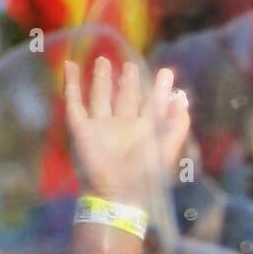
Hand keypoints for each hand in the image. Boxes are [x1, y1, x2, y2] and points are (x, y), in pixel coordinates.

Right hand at [64, 58, 190, 207]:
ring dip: (101, 79)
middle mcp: (123, 126)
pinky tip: (70, 66)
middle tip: (131, 64)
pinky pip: (74, 103)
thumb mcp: (167, 149)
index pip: (153, 105)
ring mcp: (101, 127)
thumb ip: (177, 125)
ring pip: (101, 97)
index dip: (160, 90)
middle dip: (129, 82)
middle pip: (126, 99)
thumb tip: (182, 98)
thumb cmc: (146, 174)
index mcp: (145, 131)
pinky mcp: (81, 129)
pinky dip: (71, 85)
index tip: (166, 72)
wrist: (117, 193)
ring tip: (103, 60)